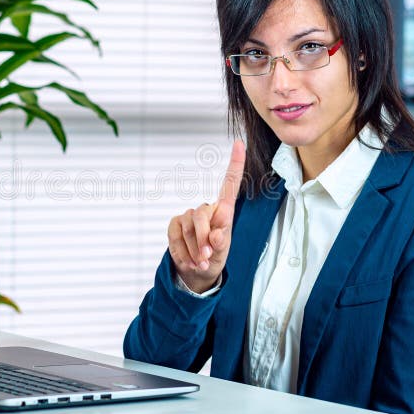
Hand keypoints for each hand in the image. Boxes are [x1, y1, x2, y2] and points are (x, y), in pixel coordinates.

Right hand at [167, 140, 245, 293]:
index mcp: (224, 211)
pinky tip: (189, 260)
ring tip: (200, 262)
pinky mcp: (174, 223)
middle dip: (202, 239)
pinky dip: (182, 252)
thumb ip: (220, 243)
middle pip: (201, 215)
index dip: (235, 163)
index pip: (229, 184)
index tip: (239, 143)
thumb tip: (214, 237)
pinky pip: (175, 236)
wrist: (196, 270)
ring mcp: (188, 215)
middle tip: (206, 257)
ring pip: (188, 228)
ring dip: (194, 250)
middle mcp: (206, 208)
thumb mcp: (223, 252)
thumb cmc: (215, 256)